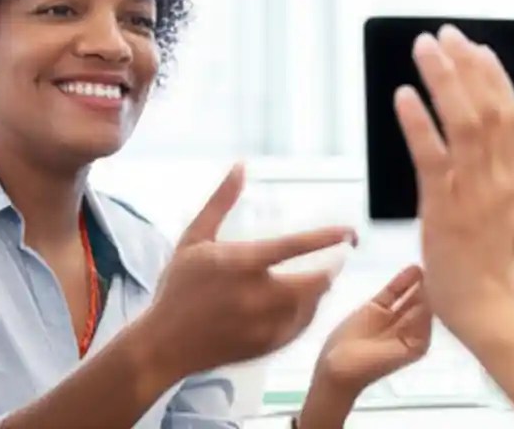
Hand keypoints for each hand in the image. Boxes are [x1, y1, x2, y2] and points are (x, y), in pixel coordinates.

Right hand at [145, 164, 354, 377]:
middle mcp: (256, 296)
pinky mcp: (266, 346)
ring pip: (311, 305)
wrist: (164, 345)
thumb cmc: (178, 288)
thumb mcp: (194, 239)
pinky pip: (300, 327)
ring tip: (319, 278)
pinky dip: (307, 313)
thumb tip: (240, 166)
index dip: (326, 237)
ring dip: (320, 290)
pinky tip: (303, 303)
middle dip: (331, 268)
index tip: (349, 232)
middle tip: (339, 257)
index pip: (294, 247)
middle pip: (314, 282)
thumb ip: (220, 202)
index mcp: (240, 264)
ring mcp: (263, 325)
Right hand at [299, 266, 431, 426]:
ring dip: (419, 281)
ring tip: (431, 261)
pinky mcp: (375, 308)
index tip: (451, 281)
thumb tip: (432, 302)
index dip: (441, 298)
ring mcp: (391, 317)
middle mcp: (408, 327)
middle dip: (432, 287)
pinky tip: (413, 268)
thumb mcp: (400, 348)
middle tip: (443, 265)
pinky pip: (391, 292)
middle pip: (422, 303)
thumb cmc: (368, 366)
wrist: (335, 371)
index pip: (433, 316)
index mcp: (418, 342)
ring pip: (408, 295)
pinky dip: (402, 280)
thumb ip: (415, 326)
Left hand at [393, 25, 513, 339]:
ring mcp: (472, 189)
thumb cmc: (504, 271)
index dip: (493, 78)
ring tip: (424, 47)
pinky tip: (404, 94)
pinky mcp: (443, 206)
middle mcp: (498, 176)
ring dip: (443, 79)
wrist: (491, 312)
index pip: (509, 115)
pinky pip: (431, 156)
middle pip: (487, 107)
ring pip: (462, 121)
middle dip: (465, 65)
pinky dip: (419, 123)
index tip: (477, 49)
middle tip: (444, 33)